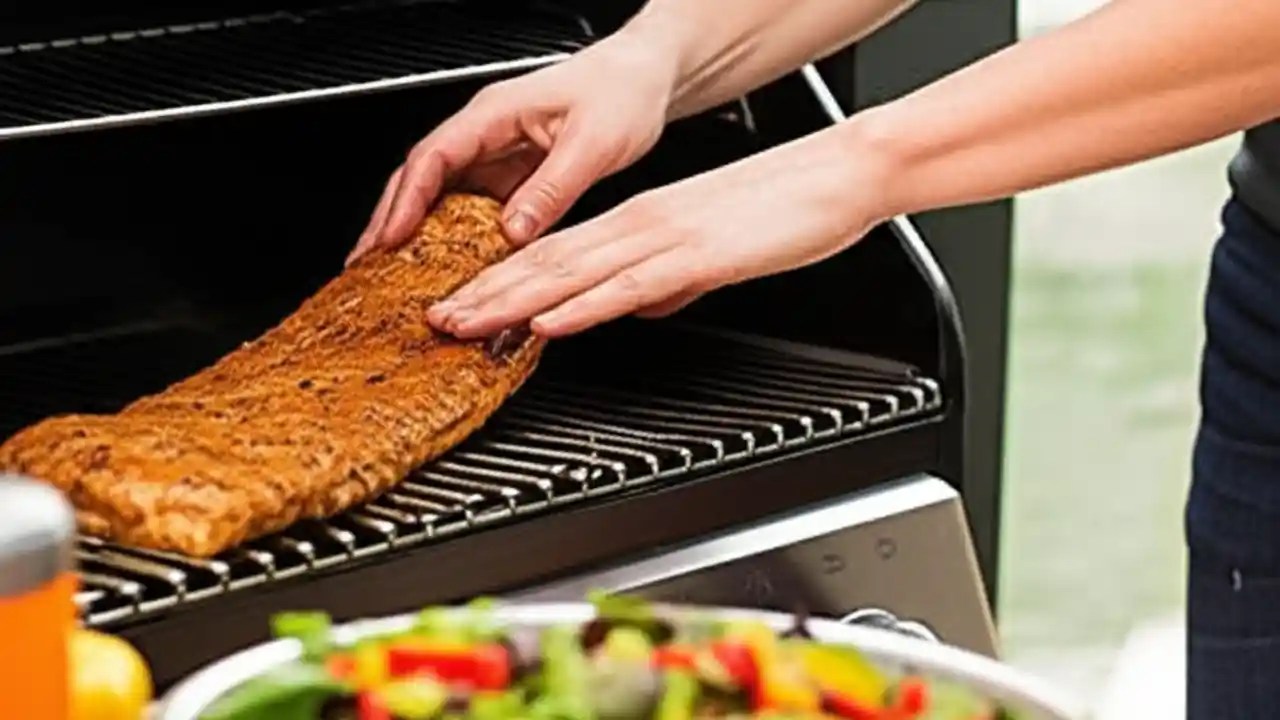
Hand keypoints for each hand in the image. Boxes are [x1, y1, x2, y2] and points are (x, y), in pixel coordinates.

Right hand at [348, 34, 676, 263]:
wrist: (642, 78)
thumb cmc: (621, 92)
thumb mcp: (593, 144)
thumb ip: (553, 189)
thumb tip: (515, 232)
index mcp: (495, 113)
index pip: (433, 156)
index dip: (407, 200)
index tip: (391, 237)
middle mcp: (486, 133)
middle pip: (420, 178)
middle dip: (389, 222)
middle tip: (366, 268)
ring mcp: (494, 154)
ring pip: (440, 196)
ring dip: (414, 233)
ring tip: (391, 275)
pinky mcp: (510, 175)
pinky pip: (471, 208)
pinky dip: (452, 237)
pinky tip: (445, 268)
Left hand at [427, 126, 893, 338]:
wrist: (837, 171)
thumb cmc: (783, 207)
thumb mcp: (711, 252)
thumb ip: (671, 279)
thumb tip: (644, 303)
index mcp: (639, 222)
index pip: (555, 254)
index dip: (500, 281)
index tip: (461, 303)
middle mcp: (638, 225)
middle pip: (544, 262)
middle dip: (483, 293)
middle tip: (434, 319)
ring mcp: (664, 238)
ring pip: (570, 273)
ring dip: (510, 302)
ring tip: (463, 323)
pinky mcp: (697, 256)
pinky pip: (627, 286)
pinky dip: (581, 306)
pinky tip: (547, 324)